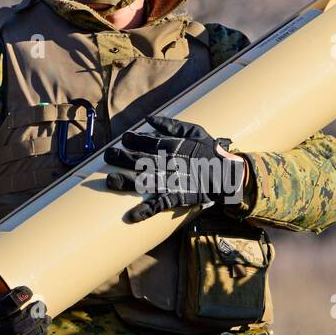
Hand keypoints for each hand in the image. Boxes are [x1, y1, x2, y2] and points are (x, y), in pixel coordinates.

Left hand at [105, 115, 246, 222]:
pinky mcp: (176, 197)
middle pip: (139, 160)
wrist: (227, 173)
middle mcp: (167, 163)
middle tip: (108, 155)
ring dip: (125, 182)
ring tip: (110, 181)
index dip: (132, 140)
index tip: (124, 139)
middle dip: (121, 158)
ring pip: (143, 181)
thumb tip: (149, 118)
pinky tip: (131, 216)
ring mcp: (171, 181)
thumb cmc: (209, 150)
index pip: (146, 141)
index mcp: (171, 147)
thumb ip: (170, 124)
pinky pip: (158, 205)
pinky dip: (144, 212)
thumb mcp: (193, 131)